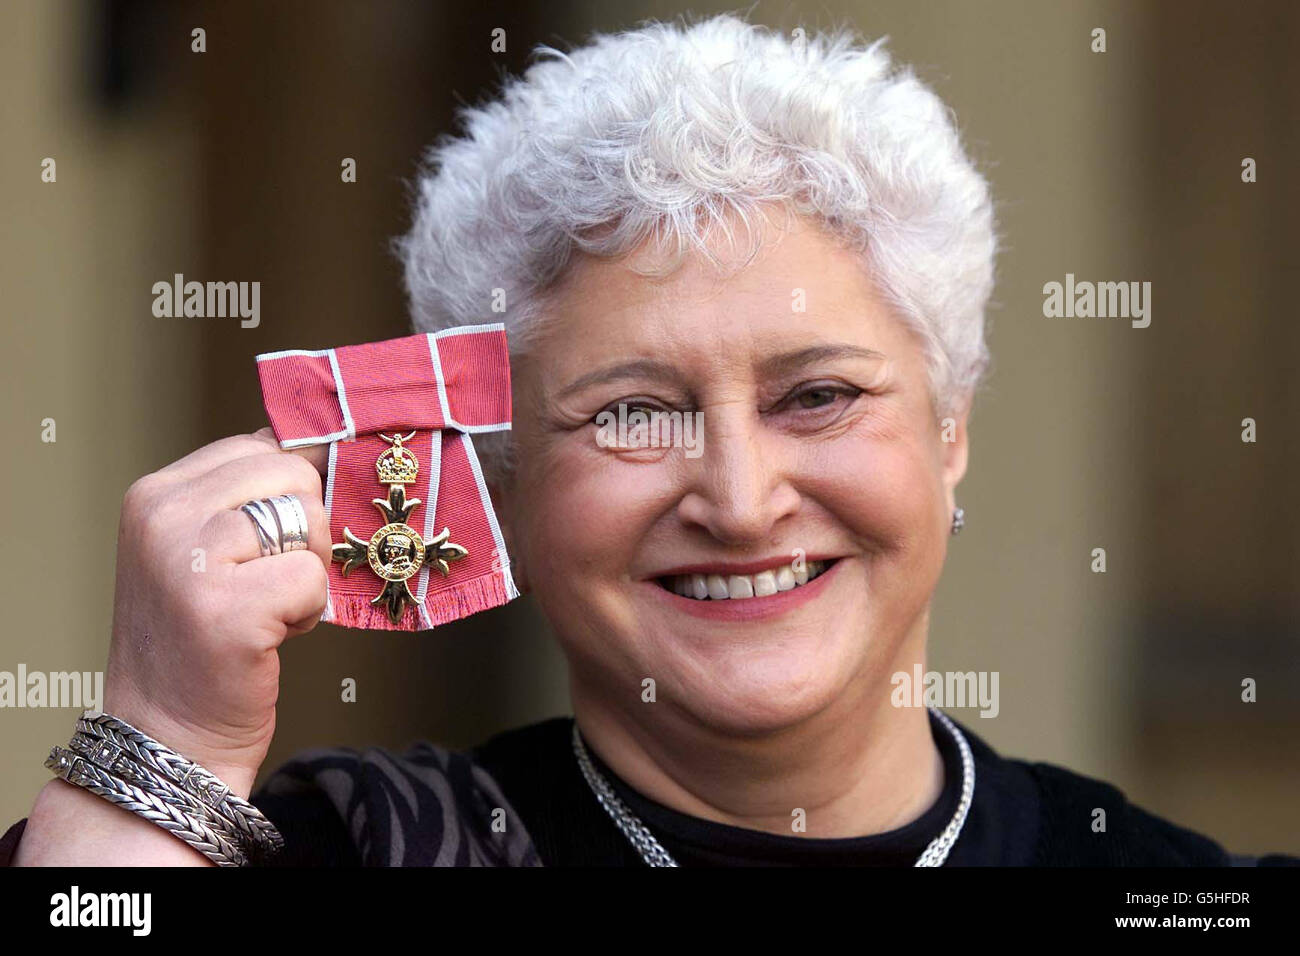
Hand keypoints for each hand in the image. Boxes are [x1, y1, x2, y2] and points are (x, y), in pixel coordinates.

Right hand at [102, 427, 331, 797]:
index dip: (294, 490)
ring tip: (268, 610)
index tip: (281, 538)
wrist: (167, 737)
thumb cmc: (199, 643)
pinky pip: (313, 576)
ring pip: (308, 518)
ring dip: (307, 572)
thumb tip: (325, 450)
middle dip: (306, 530)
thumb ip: (245, 497)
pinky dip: (309, 611)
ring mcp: (188, 560)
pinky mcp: (226, 609)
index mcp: (155, 493)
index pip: (261, 446)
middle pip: (292, 472)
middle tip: (273, 582)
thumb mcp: (201, 549)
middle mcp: (162, 515)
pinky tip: (271, 636)